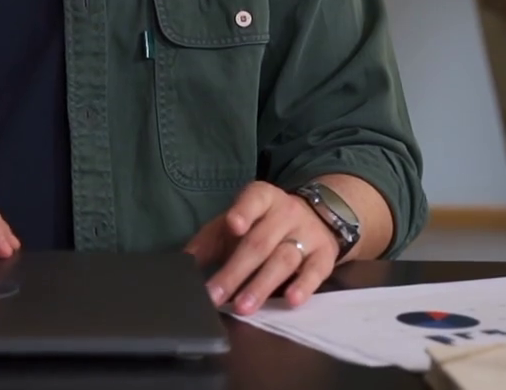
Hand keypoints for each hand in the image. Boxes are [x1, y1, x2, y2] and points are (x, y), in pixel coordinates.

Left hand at [183, 181, 339, 314]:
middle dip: (236, 271)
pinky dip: (303, 287)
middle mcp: (286, 213)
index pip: (254, 199)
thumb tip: (181, 263)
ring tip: (243, 306)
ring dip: (261, 285)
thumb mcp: (235, 226)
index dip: (244, 211)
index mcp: (263, 198)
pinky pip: (315, 272)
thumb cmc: (263, 225)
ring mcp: (308, 234)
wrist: (317, 220)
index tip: (232, 226)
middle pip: (260, 242)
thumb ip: (209, 242)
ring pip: (283, 260)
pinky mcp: (324, 256)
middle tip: (216, 295)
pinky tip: (291, 300)